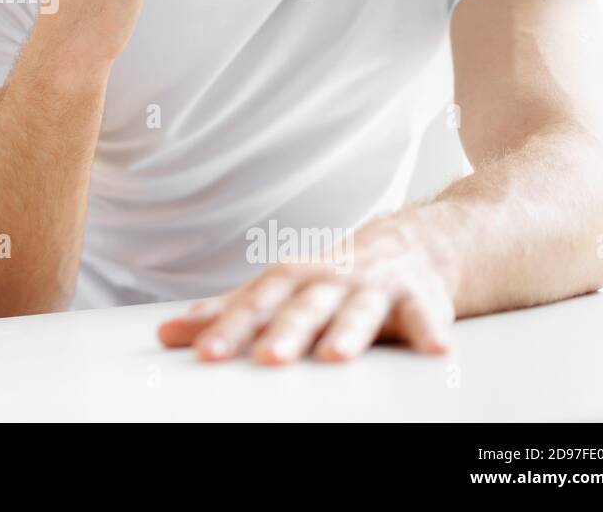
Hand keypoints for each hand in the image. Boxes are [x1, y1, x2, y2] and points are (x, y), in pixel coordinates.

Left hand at [157, 219, 456, 364]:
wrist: (408, 244)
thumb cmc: (330, 275)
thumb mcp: (277, 289)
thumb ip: (226, 313)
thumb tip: (166, 334)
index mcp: (291, 278)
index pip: (255, 303)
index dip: (229, 327)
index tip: (204, 353)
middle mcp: (330, 279)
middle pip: (304, 306)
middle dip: (286, 332)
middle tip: (267, 358)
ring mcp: (375, 286)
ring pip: (360, 310)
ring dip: (349, 332)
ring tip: (337, 356)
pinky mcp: (419, 298)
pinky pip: (427, 316)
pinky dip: (431, 331)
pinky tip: (436, 350)